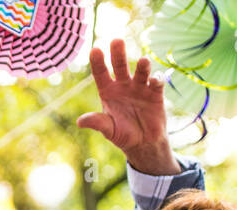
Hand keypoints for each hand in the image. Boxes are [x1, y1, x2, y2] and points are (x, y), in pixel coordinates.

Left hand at [77, 40, 178, 176]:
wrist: (143, 143)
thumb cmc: (122, 134)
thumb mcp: (108, 130)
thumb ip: (97, 123)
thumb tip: (80, 122)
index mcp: (108, 91)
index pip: (101, 74)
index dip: (98, 62)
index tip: (95, 50)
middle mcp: (123, 85)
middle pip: (120, 66)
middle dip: (118, 54)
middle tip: (117, 41)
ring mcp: (139, 87)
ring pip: (140, 71)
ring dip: (143, 66)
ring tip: (143, 61)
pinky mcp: (155, 93)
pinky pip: (156, 83)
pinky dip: (157, 79)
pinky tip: (155, 80)